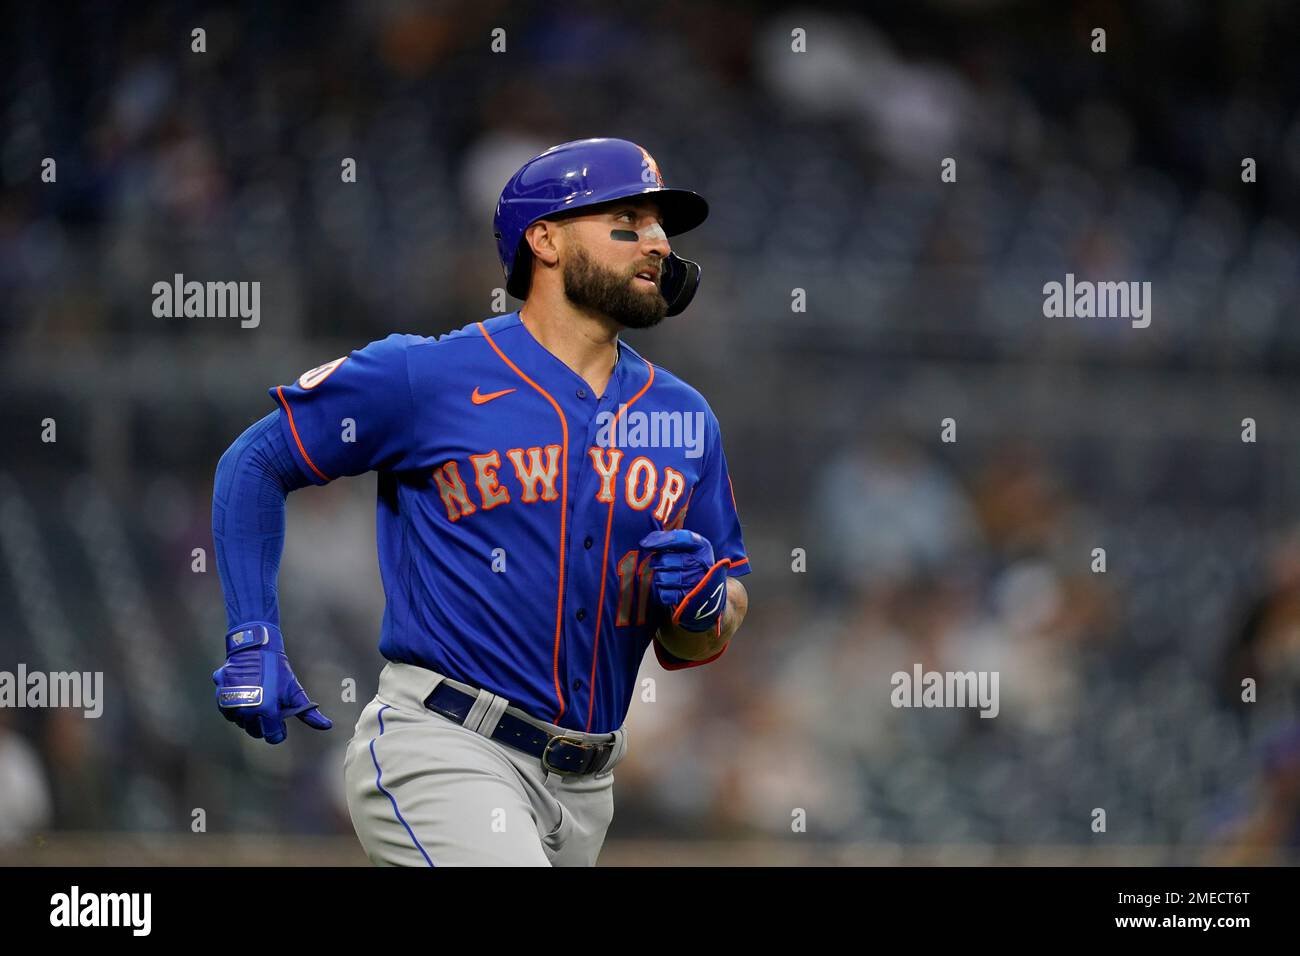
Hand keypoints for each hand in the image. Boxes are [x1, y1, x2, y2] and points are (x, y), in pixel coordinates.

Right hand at [212, 622, 331, 743]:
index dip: (279, 730)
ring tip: (258, 697)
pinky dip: (237, 709)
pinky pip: (230, 714)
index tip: (280, 720)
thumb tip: (327, 726)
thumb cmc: (278, 671)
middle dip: (264, 723)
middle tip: (269, 706)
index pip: (273, 737)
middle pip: (256, 732)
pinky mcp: (221, 699)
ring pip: (242, 723)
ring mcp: (232, 705)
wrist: (254, 649)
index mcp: (267, 710)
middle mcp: (247, 710)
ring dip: (250, 716)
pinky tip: (246, 695)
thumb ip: (309, 712)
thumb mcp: (295, 691)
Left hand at [638, 529, 730, 633]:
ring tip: (666, 575)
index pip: (682, 539)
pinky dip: (663, 591)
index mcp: (702, 546)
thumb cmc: (688, 560)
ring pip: (663, 578)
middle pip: (666, 561)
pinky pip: (665, 594)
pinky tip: (670, 587)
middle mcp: (702, 564)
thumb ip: (664, 538)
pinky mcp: (689, 599)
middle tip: (659, 562)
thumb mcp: (683, 544)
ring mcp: (696, 583)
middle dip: (657, 561)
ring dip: (660, 577)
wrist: (703, 586)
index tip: (644, 544)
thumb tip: (644, 543)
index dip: (661, 541)